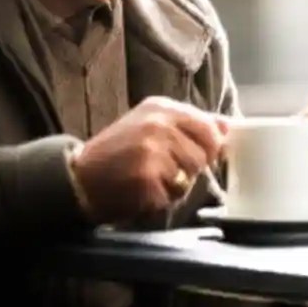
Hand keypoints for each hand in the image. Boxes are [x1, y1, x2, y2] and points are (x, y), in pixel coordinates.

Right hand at [70, 96, 228, 223]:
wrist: (79, 176)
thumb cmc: (118, 151)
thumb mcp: (151, 124)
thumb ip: (189, 123)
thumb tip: (228, 126)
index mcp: (161, 107)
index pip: (209, 127)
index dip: (209, 146)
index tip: (199, 153)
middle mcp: (158, 125)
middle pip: (204, 154)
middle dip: (192, 167)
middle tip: (165, 168)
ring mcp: (152, 152)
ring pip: (191, 176)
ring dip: (177, 184)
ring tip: (151, 177)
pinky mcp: (147, 179)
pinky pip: (174, 195)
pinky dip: (162, 199)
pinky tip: (142, 190)